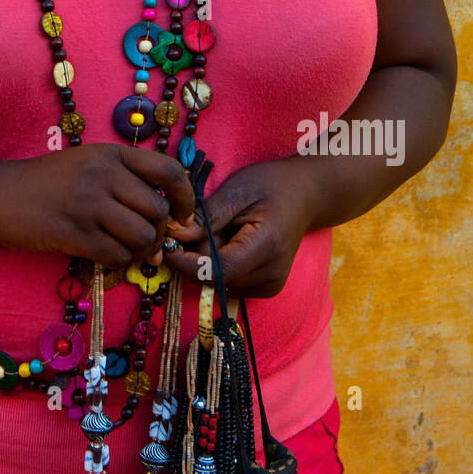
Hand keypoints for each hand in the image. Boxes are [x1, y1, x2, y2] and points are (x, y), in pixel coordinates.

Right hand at [0, 144, 195, 267]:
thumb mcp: (89, 163)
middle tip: (146, 242)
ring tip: (126, 250)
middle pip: (157, 210)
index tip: (183, 215)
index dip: (186, 197)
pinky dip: (118, 262)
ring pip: (141, 236)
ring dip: (140, 250)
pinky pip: (116, 256)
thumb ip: (126, 178)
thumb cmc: (48, 181)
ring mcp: (88, 204)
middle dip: (158, 233)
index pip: (168, 170)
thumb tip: (168, 214)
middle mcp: (103, 175)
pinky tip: (106, 256)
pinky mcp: (73, 233)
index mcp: (111, 154)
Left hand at [161, 156, 320, 297]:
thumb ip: (205, 217)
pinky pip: (228, 282)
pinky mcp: (267, 289)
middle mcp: (271, 276)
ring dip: (208, 260)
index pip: (213, 272)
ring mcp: (270, 286)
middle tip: (202, 223)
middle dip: (197, 254)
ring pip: (218, 282)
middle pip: (213, 278)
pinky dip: (221, 265)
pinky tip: (231, 242)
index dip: (185, 261)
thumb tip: (172, 235)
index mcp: (265, 248)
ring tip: (223, 230)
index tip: (166, 241)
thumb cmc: (271, 185)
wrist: (306, 195)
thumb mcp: (236, 191)